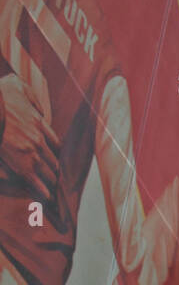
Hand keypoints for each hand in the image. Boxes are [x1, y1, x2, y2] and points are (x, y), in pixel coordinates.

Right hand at [0, 74, 57, 198]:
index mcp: (38, 123)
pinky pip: (38, 184)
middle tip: (56, 179)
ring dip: (51, 182)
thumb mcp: (17, 86)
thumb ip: (31, 97)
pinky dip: (44, 192)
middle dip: (55, 170)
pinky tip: (47, 198)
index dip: (55, 153)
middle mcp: (39, 141)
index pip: (55, 143)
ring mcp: (33, 155)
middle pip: (55, 161)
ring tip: (53, 191)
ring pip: (50, 174)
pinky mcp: (23, 167)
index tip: (54, 159)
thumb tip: (40, 111)